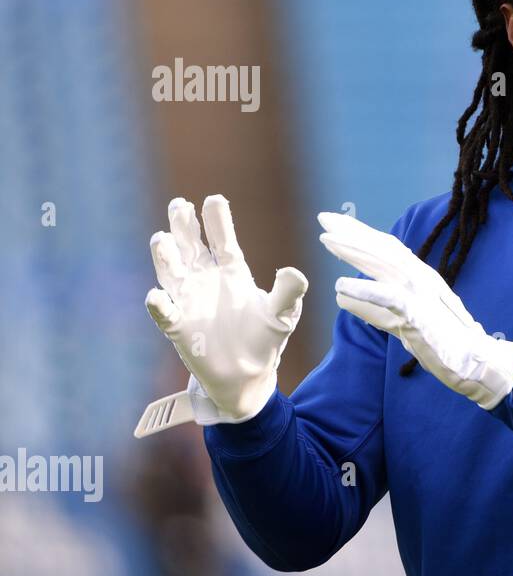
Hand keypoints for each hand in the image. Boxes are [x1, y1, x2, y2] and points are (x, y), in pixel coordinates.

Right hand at [145, 195, 307, 421]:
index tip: (214, 199)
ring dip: (165, 257)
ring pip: (172, 273)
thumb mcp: (283, 314)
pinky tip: (156, 296)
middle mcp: (207, 282)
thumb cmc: (265, 339)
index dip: (218, 222)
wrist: (248, 376)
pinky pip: (164, 313)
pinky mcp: (178, 327)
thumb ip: (288, 292)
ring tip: (162, 239)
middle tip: (180, 204)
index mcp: (233, 274)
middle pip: (192, 248)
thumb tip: (292, 271)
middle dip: (185, 227)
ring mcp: (189, 302)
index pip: (224, 242)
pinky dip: (159, 305)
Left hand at [317, 211, 512, 409]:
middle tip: (324, 219)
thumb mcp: (400, 322)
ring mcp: (421, 294)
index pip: (385, 250)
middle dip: (352, 234)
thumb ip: (372, 309)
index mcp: (417, 277)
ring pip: (384, 266)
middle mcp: (420, 278)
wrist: (474, 362)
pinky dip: (365, 291)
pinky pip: (388, 299)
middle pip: (382, 250)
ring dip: (354, 252)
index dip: (359, 235)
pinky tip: (341, 285)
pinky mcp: (419, 315)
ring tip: (327, 241)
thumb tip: (342, 297)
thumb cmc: (440, 342)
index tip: (333, 225)